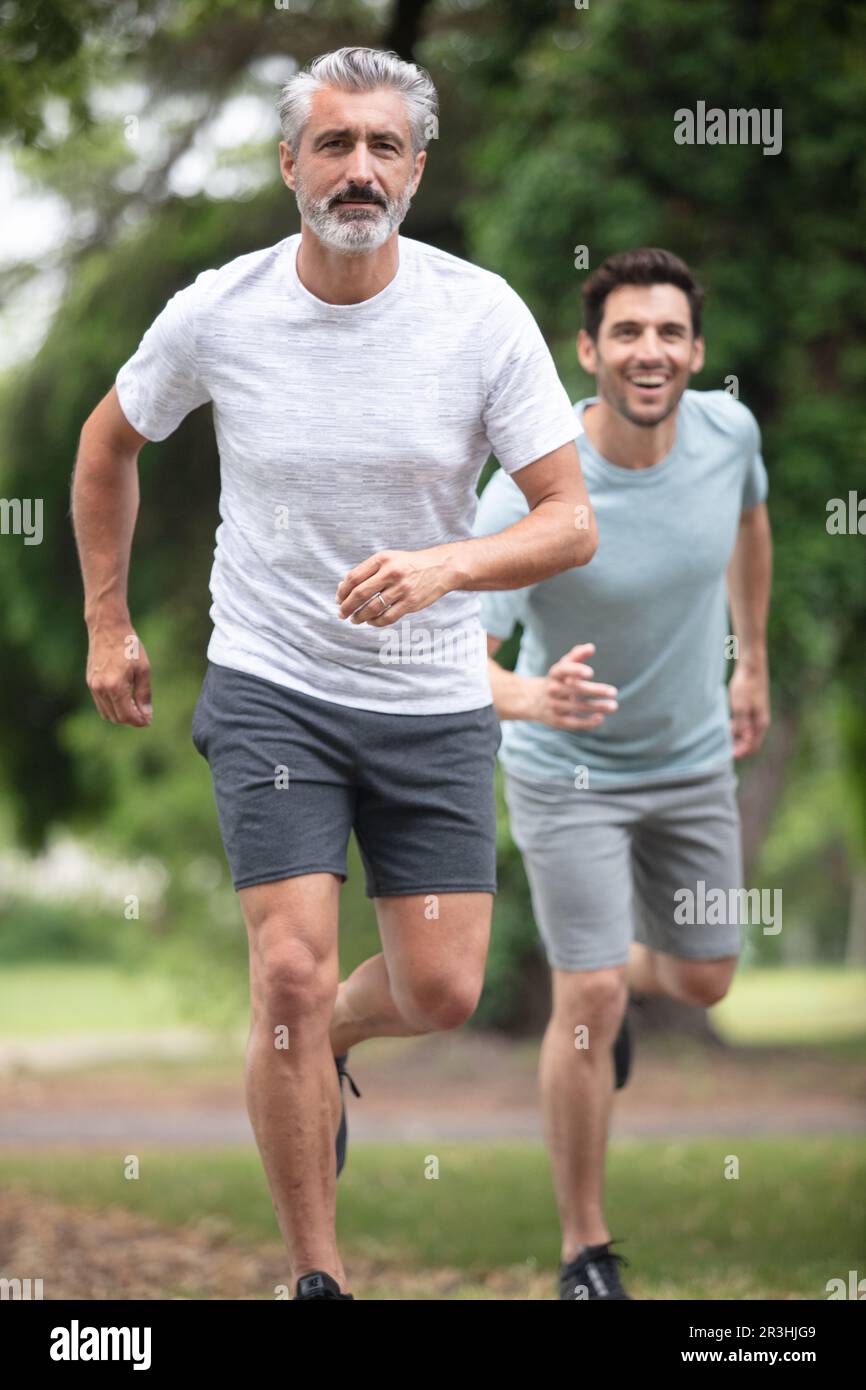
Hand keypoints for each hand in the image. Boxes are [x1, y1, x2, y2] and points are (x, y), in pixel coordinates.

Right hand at [86, 620, 151, 727]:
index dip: (139, 721)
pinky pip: (100, 703)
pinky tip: (124, 700)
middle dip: (131, 720)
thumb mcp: (143, 669)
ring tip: (135, 708)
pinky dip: (112, 707)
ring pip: (106, 713)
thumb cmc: (128, 646)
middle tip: (144, 715)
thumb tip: (146, 715)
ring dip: (121, 715)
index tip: (149, 721)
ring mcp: (93, 686)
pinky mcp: (90, 682)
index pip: (126, 715)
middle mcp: (100, 689)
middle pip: (116, 717)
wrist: (108, 629)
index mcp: (115, 686)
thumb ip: (144, 694)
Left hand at [336, 547, 454, 626]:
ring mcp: (402, 588)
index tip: (339, 599)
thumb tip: (342, 589)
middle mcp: (391, 572)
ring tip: (355, 619)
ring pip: (372, 608)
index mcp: (382, 559)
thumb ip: (367, 572)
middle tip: (341, 614)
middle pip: (360, 594)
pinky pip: (387, 617)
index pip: (353, 577)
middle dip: (346, 607)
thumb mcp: (388, 559)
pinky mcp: (411, 603)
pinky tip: (371, 621)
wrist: (440, 567)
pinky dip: (375, 622)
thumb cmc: (408, 564)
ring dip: (359, 617)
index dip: (342, 591)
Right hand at [526, 642, 617, 729]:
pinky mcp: (558, 721)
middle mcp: (552, 690)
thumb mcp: (563, 666)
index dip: (576, 670)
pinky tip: (601, 718)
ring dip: (597, 707)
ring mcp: (554, 706)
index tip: (591, 673)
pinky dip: (588, 722)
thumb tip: (591, 647)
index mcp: (555, 674)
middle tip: (614, 691)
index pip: (563, 670)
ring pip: (577, 707)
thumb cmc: (556, 680)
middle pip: (574, 690)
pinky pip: (574, 723)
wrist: (532, 700)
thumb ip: (577, 655)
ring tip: (613, 705)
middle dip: (595, 691)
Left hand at [729, 659, 769, 757]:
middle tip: (722, 749)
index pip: (752, 746)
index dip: (740, 753)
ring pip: (747, 733)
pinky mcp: (752, 707)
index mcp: (760, 723)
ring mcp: (757, 714)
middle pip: (750, 741)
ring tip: (722, 738)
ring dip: (736, 738)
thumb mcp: (740, 708)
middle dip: (738, 747)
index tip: (726, 755)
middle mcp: (760, 721)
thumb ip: (741, 726)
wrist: (751, 666)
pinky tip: (726, 725)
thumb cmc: (746, 686)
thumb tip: (742, 742)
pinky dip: (736, 728)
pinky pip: (745, 724)